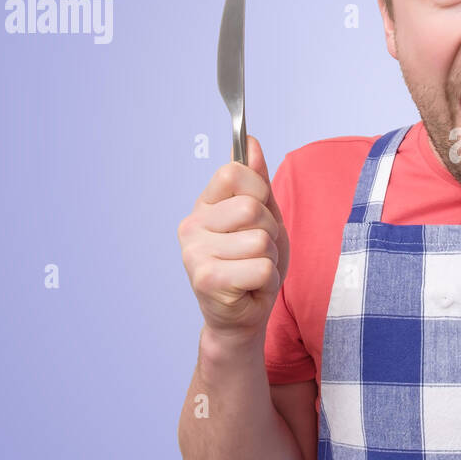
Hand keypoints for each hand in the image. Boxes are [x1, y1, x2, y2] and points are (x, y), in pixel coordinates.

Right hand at [177, 135, 289, 345]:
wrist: (243, 317)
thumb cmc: (252, 266)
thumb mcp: (263, 217)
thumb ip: (257, 182)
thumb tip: (251, 142)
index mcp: (204, 206)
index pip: (234, 172)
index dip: (259, 192)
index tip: (257, 215)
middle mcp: (191, 226)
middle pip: (251, 208)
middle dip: (269, 232)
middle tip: (257, 252)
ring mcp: (194, 253)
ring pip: (260, 240)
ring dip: (268, 259)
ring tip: (252, 271)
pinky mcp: (206, 279)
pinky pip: (260, 267)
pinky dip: (266, 280)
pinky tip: (249, 287)